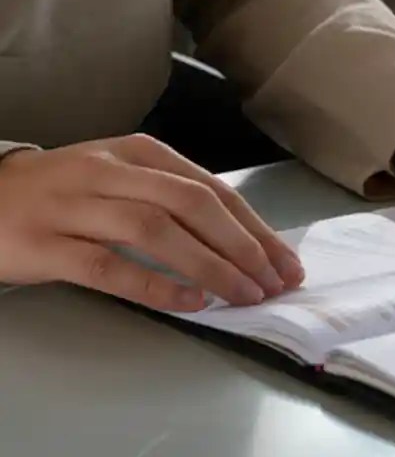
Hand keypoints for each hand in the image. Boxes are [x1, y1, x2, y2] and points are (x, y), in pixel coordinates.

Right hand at [0, 135, 303, 311]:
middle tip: (273, 283)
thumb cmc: (64, 196)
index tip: (286, 263)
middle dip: (242, 246)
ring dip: (209, 266)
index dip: (255, 228)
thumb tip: (243, 243)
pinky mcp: (46, 244)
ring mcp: (74, 206)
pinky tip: (190, 303)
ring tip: (243, 295)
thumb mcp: (121, 181)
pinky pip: (109, 266)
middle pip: (191, 204)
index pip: (211, 189)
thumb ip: (174, 201)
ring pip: (156, 230)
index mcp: (137, 153)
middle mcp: (109, 172)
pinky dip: (155, 285)